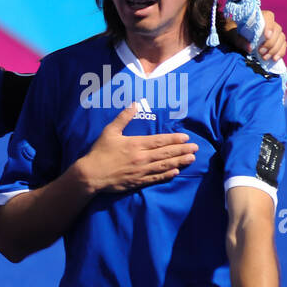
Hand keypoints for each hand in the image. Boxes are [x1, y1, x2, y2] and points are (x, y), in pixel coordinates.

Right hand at [76, 104, 197, 193]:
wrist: (90, 174)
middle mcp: (141, 157)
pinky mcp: (137, 181)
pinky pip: (155, 178)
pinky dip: (167, 175)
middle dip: (182, 150)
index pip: (160, 141)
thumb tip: (134, 104)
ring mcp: (140, 171)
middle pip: (166, 153)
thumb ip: (123, 118)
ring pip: (164, 165)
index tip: (186, 138)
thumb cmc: (99, 152)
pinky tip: (176, 172)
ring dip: (179, 161)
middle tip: (195, 148)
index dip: (174, 139)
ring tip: (191, 159)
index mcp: (136, 144)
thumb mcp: (109, 132)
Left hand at [224, 8, 286, 62]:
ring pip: (281, 38)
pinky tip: (274, 59)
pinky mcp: (276, 40)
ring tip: (264, 58)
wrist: (234, 34)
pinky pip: (283, 45)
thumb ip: (240, 40)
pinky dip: (280, 52)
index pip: (269, 17)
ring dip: (275, 49)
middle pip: (277, 30)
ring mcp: (274, 32)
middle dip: (270, 43)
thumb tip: (250, 48)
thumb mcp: (232, 34)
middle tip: (261, 52)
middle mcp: (270, 23)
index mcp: (259, 17)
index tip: (266, 37)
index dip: (270, 26)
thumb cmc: (233, 31)